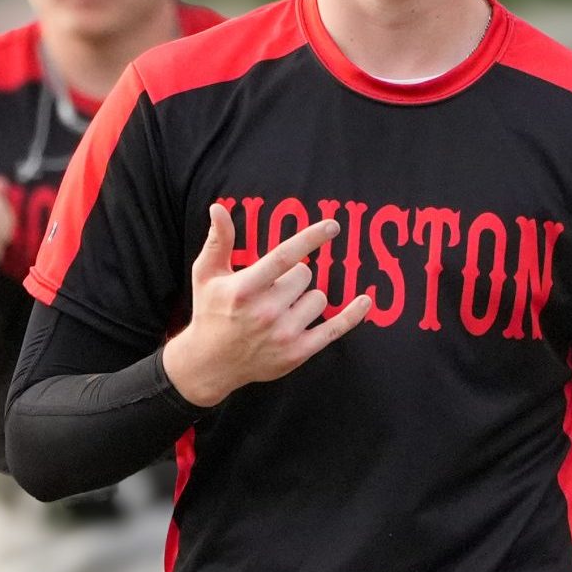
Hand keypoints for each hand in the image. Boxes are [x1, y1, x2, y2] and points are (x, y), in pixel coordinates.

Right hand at [159, 203, 372, 407]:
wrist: (210, 364)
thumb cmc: (210, 312)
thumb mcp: (206, 274)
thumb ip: (218, 241)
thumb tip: (218, 207)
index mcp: (244, 289)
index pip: (285, 256)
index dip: (311, 238)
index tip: (333, 226)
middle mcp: (265, 312)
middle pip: (304, 275)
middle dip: (293, 277)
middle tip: (273, 290)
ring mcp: (284, 334)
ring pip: (319, 298)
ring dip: (306, 298)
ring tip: (281, 310)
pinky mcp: (298, 352)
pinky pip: (335, 328)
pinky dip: (352, 315)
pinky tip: (365, 301)